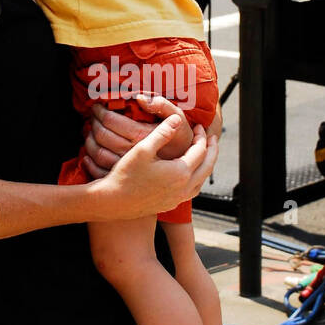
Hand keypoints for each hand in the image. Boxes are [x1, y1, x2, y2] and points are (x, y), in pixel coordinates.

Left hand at [82, 94, 195, 178]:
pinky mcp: (123, 180)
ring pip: (97, 153)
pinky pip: (98, 171)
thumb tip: (140, 98)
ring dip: (89, 140)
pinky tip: (88, 154)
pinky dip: (89, 161)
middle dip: (93, 122)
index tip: (97, 106)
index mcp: (142, 137)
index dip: (100, 111)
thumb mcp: (178, 119)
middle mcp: (132, 153)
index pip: (111, 121)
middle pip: (102, 135)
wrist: (186, 168)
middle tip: (93, 116)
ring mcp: (126, 168)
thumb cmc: (181, 141)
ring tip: (90, 131)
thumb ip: (162, 105)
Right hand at [94, 120, 217, 218]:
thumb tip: (177, 119)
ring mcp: (177, 199)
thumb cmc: (125, 175)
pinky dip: (196, 179)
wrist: (112, 203)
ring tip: (204, 156)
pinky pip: (191, 191)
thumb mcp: (143, 148)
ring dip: (205, 166)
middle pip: (207, 167)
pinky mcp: (169, 205)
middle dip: (211, 150)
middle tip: (212, 138)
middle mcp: (183, 188)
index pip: (200, 150)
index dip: (201, 136)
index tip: (198, 126)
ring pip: (201, 181)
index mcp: (181, 172)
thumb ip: (163, 132)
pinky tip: (188, 174)